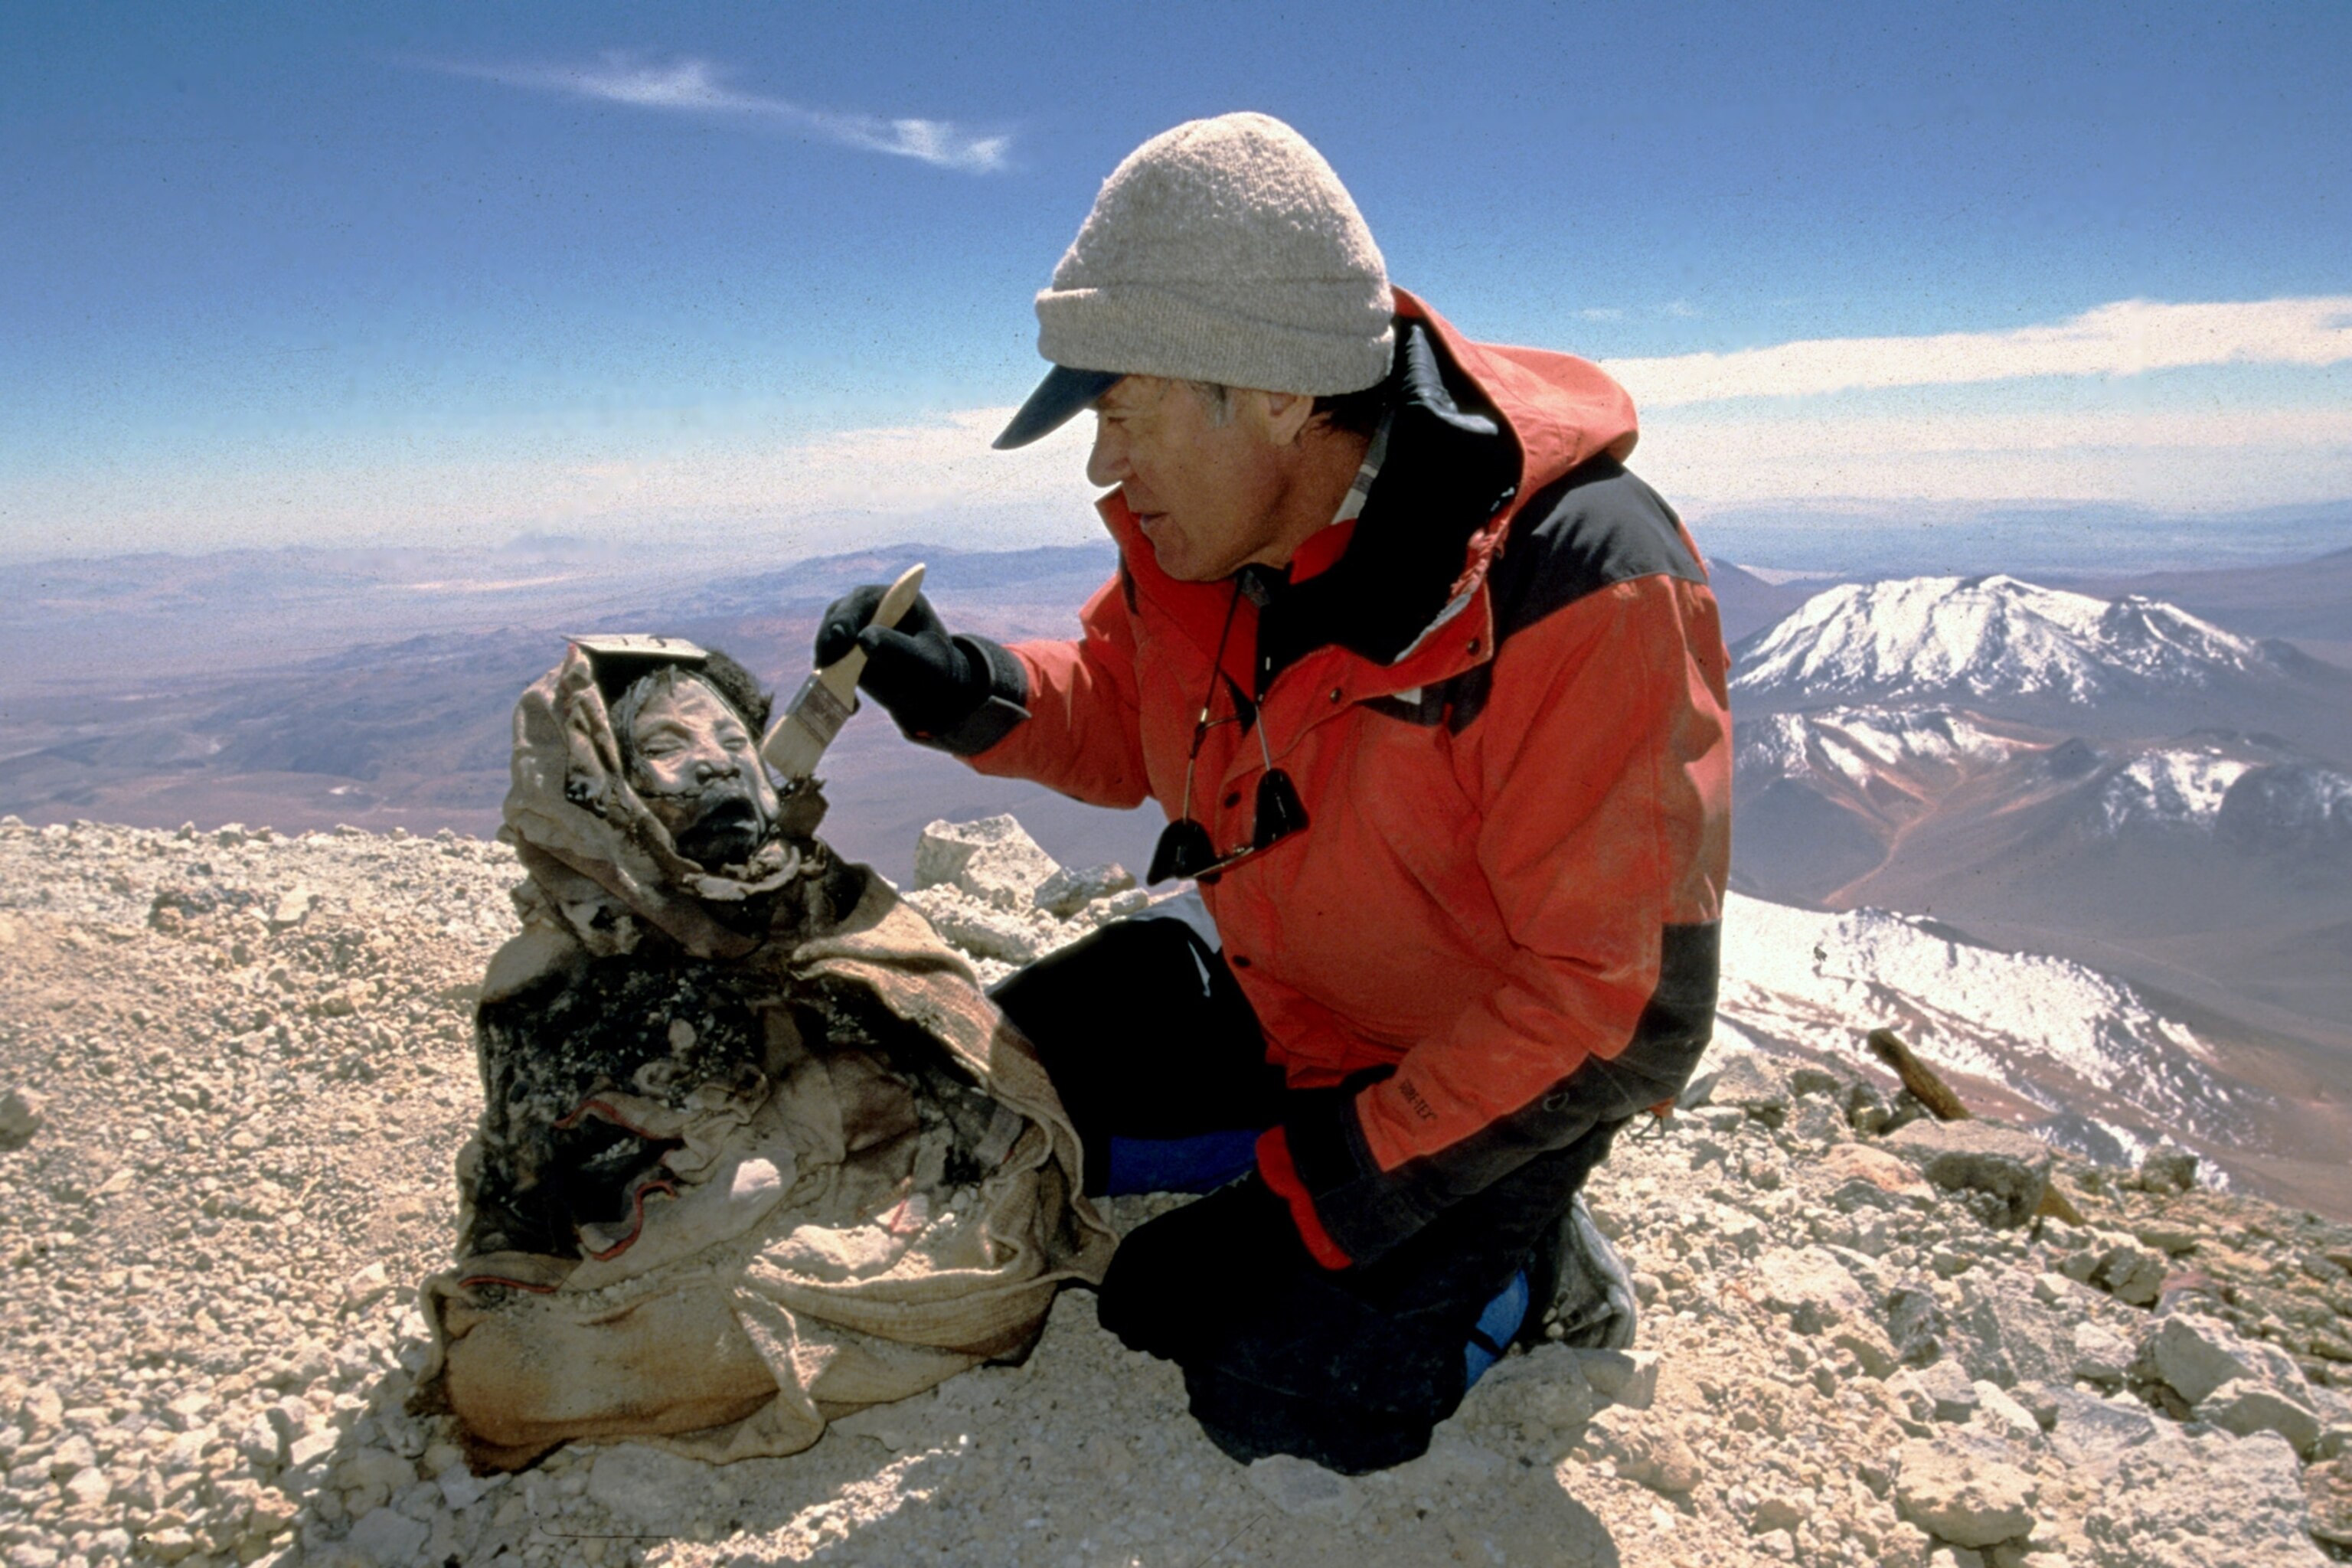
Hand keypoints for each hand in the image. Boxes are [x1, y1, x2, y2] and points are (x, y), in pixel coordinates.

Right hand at [813, 585, 988, 738]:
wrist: (928, 687)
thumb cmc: (933, 668)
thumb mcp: (925, 661)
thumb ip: (899, 649)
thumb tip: (863, 638)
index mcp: (895, 599)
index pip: (865, 600)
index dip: (849, 615)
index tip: (842, 637)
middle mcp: (868, 605)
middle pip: (837, 618)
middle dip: (830, 645)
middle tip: (828, 670)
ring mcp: (851, 625)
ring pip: (827, 641)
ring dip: (829, 669)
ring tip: (849, 699)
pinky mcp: (841, 648)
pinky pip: (828, 663)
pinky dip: (833, 683)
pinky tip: (854, 706)